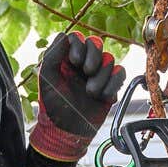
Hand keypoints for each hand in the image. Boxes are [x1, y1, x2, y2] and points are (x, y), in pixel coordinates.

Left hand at [30, 30, 124, 162]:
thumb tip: (65, 35)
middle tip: (86, 72)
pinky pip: (120, 73)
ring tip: (90, 92)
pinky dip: (114, 83)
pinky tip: (103, 96)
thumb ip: (53, 54)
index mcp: (67, 59)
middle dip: (93, 57)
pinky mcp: (110, 86)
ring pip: (109, 60)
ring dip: (101, 76)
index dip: (80, 46)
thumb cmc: (54, 106)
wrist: (68, 131)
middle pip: (96, 44)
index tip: (75, 61)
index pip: (78, 38)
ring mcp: (98, 74)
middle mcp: (83, 63)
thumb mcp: (47, 78)